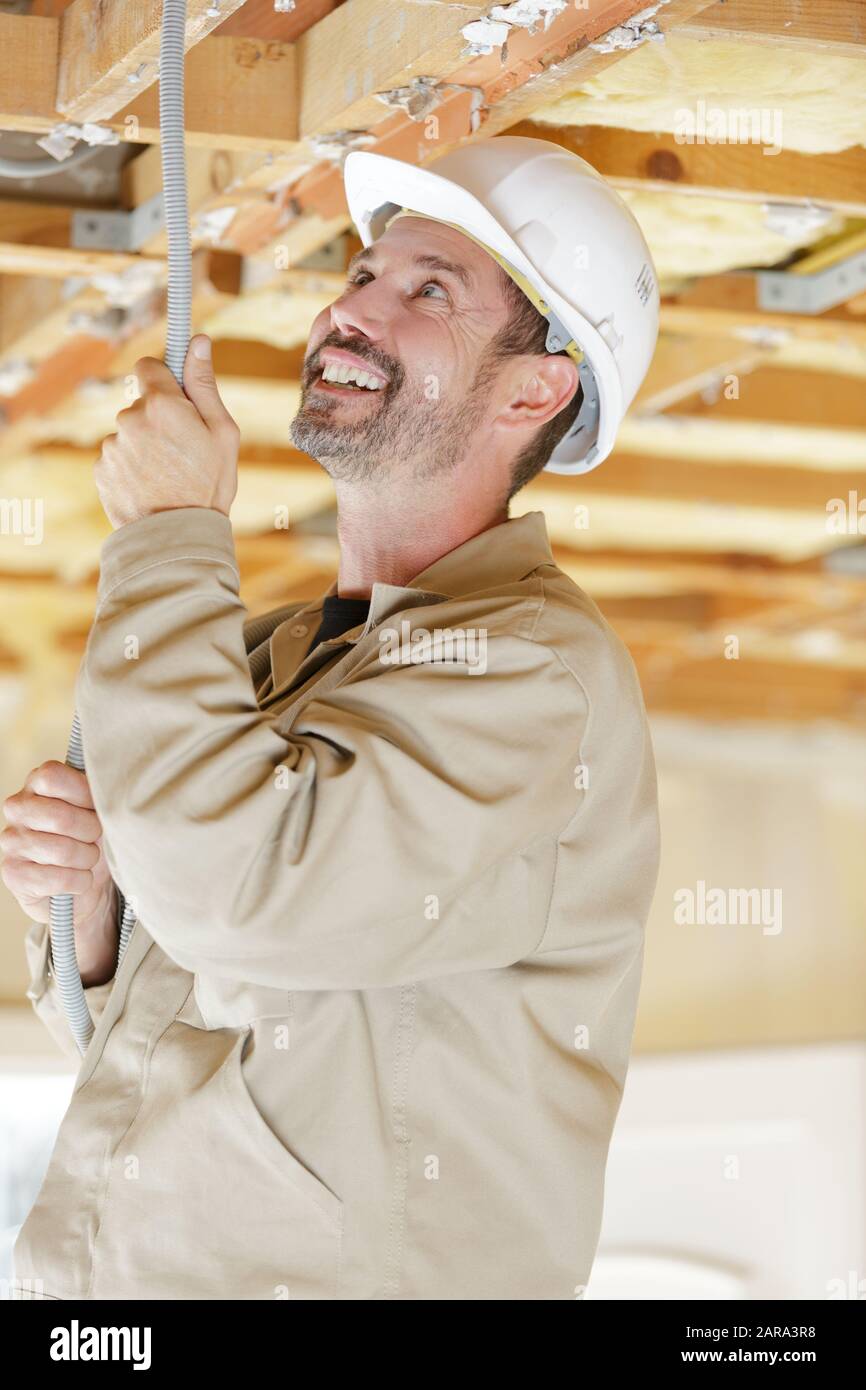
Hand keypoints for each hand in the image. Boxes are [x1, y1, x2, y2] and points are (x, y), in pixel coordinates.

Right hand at [1, 762, 118, 986]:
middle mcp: (20, 809)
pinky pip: (43, 877)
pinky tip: (79, 883)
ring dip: (81, 859)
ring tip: (90, 864)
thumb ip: (105, 793)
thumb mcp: (108, 813)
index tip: (101, 813)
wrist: (90, 891)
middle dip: (86, 831)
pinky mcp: (13, 875)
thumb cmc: (105, 843)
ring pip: (48, 846)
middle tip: (99, 844)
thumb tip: (129, 774)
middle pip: (51, 812)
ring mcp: (11, 842)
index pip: (51, 774)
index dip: (82, 796)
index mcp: (43, 784)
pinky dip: (71, 882)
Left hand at [95, 334, 239, 529]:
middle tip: (182, 452)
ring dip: (144, 446)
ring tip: (166, 476)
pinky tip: (149, 488)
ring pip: (129, 433)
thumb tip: (199, 341)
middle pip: (141, 404)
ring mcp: (112, 445)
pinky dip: (130, 468)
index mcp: (162, 404)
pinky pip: (117, 458)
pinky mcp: (101, 469)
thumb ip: (205, 384)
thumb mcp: (222, 433)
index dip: (164, 380)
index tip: (175, 395)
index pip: (149, 365)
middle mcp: (131, 418)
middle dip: (158, 419)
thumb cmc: (209, 485)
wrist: (177, 538)